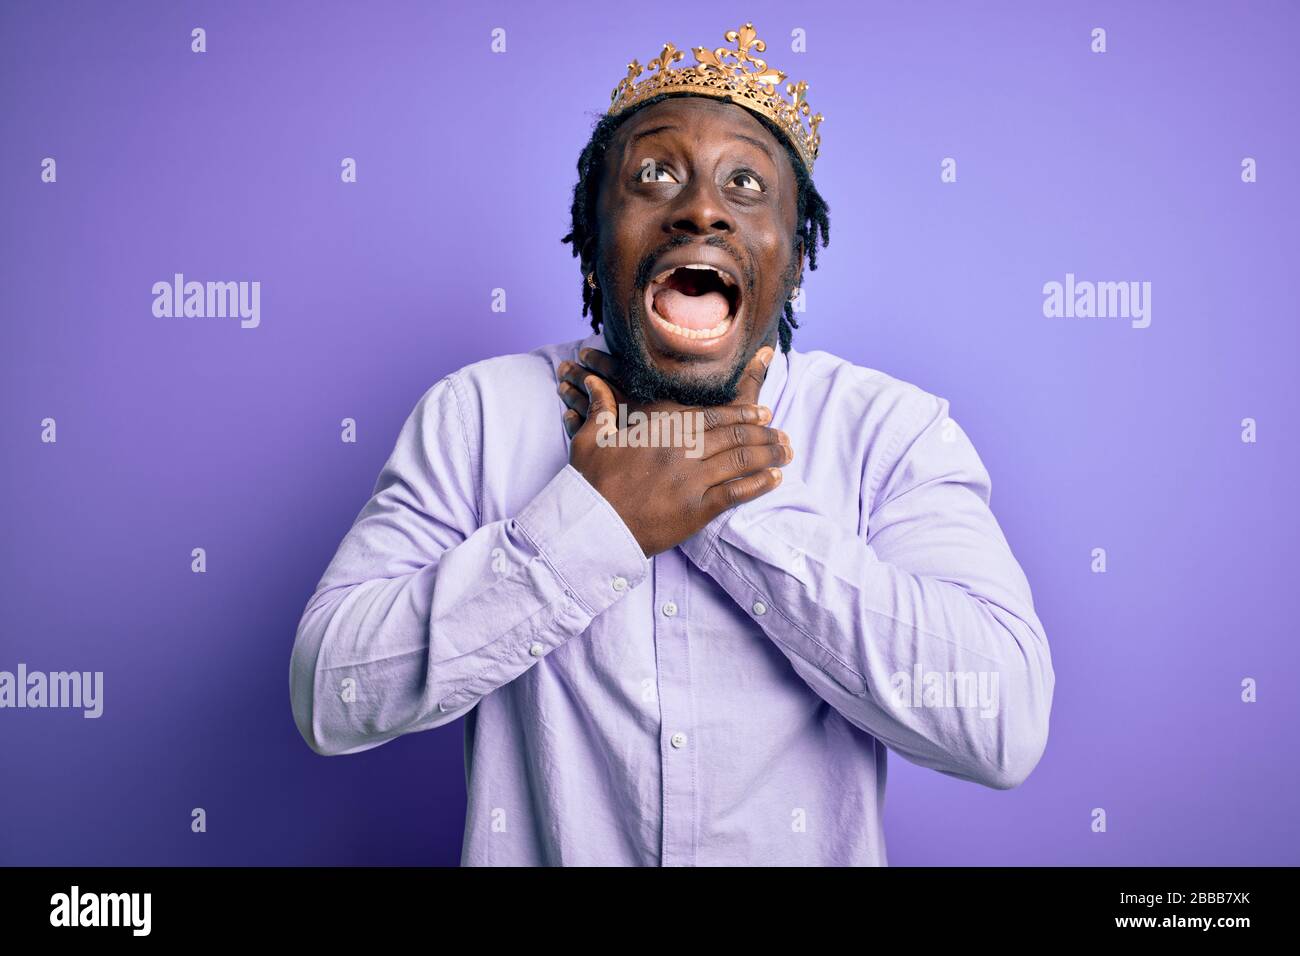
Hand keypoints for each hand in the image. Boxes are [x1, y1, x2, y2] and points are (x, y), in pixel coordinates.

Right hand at [556, 346, 792, 556]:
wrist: (590, 525)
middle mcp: (682, 450)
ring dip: (768, 454)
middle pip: (734, 435)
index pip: (712, 414)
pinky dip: (759, 484)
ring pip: (741, 461)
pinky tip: (775, 478)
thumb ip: (601, 407)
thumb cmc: (589, 482)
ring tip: (787, 451)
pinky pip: (736, 493)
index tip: (761, 410)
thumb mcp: (589, 438)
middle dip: (763, 431)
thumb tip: (593, 383)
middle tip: (781, 431)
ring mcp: (692, 480)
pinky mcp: (696, 510)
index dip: (742, 411)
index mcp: (662, 428)